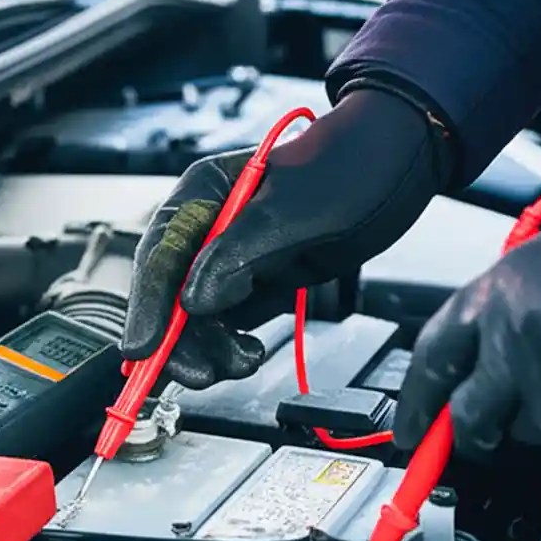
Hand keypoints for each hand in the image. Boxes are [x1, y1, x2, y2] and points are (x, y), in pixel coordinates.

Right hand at [120, 88, 451, 388]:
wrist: (398, 165)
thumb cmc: (350, 167)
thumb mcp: (292, 211)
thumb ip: (236, 255)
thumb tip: (192, 302)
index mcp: (203, 194)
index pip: (160, 256)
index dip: (147, 306)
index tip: (142, 349)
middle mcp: (207, 227)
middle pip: (169, 294)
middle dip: (179, 339)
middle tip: (199, 374)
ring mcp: (228, 257)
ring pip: (194, 317)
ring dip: (209, 348)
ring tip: (241, 361)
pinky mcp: (252, 281)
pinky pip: (224, 324)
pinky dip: (229, 346)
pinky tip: (248, 353)